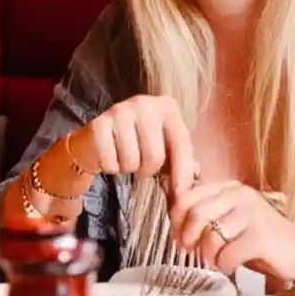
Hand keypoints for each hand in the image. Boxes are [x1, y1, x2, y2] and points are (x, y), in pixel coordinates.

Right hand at [70, 94, 198, 196]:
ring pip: (131, 159)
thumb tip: (197, 176)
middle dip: (148, 170)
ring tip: (126, 158)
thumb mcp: (165, 147)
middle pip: (154, 155)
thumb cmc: (137, 144)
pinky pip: (110, 161)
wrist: (97, 139)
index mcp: (167, 106)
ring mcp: (120, 111)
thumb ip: (183, 160)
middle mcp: (144, 103)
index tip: (181, 193)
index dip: (183, 171)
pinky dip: (111, 167)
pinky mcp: (98, 124)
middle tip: (142, 168)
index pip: (181, 143)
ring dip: (128, 168)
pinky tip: (111, 157)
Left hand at [169, 180, 294, 281]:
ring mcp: (252, 213)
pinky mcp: (260, 236)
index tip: (180, 237)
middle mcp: (240, 194)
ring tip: (217, 260)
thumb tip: (172, 217)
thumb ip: (204, 214)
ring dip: (208, 255)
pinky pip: (227, 254)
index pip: (186, 195)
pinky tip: (232, 266)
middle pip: (195, 213)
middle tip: (193, 252)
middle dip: (188, 238)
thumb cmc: (259, 240)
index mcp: (229, 187)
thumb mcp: (229, 221)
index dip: (176, 219)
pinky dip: (224, 265)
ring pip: (209, 235)